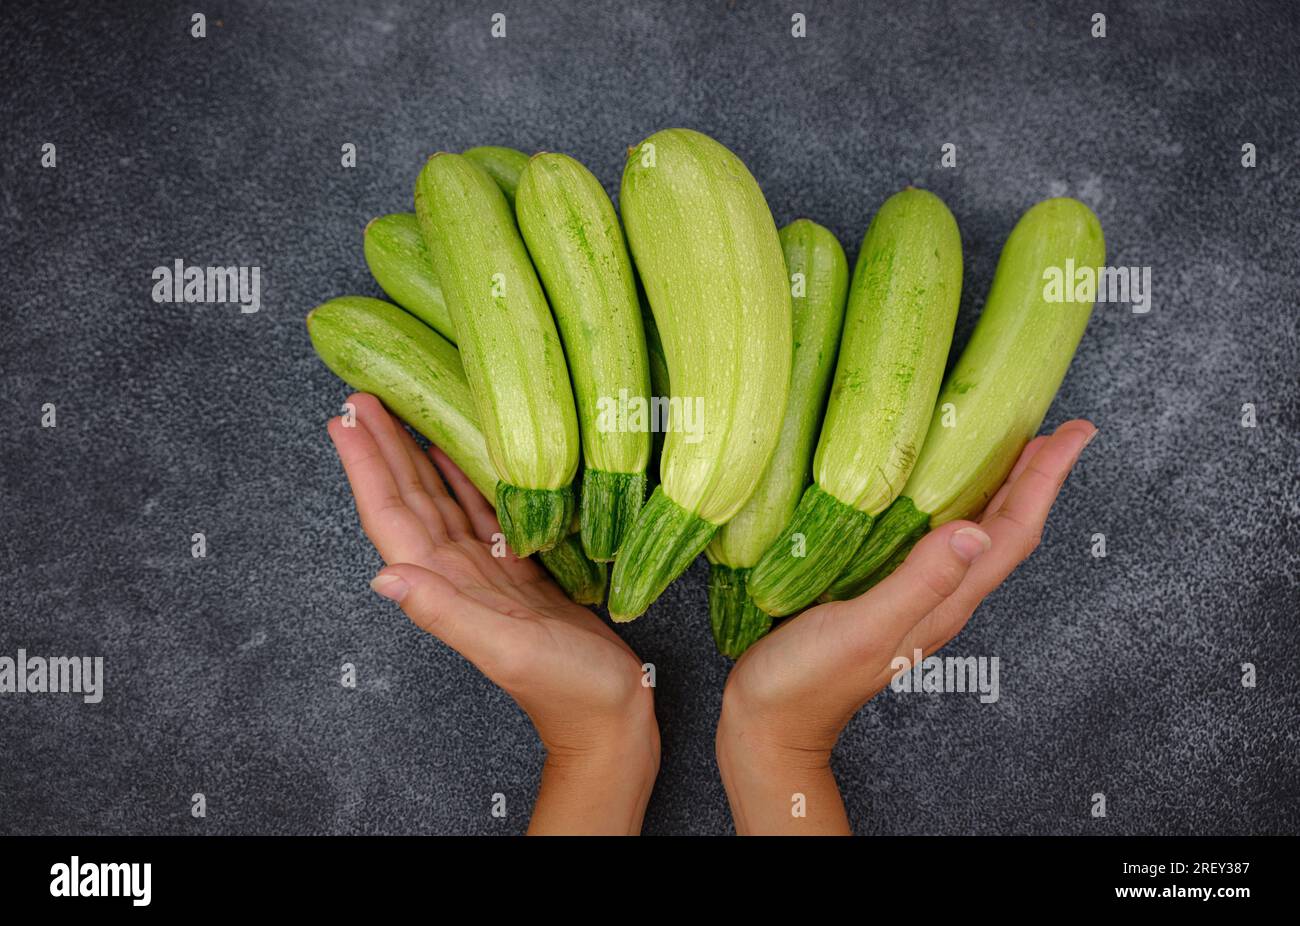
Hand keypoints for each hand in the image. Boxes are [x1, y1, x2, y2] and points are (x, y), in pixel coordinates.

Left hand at [329, 394, 658, 834]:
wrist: (609, 715)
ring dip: (413, 459)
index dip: (367, 468)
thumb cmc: (565, 688)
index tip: (345, 419)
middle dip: (382, 449)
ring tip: (396, 413)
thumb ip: (446, 613)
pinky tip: (453, 455)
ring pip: (439, 502)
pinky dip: (461, 481)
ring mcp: (485, 571)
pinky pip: (480, 513)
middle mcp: (455, 573)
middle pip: (408, 500)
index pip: (393, 517)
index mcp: (444, 586)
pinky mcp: (518, 570)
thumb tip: (383, 577)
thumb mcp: (507, 648)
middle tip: (360, 396)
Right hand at [716, 420, 1096, 834]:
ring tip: (1014, 448)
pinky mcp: (882, 592)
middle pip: (1006, 529)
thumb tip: (976, 531)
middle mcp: (940, 596)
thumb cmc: (806, 681)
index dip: (1046, 480)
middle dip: (1037, 477)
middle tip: (1059, 428)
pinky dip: (953, 503)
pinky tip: (934, 488)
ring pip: (976, 533)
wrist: (770, 724)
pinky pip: (937, 539)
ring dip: (1002, 488)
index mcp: (945, 601)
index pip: (1013, 533)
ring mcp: (913, 596)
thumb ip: (918, 583)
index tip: (1075, 432)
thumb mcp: (863, 628)